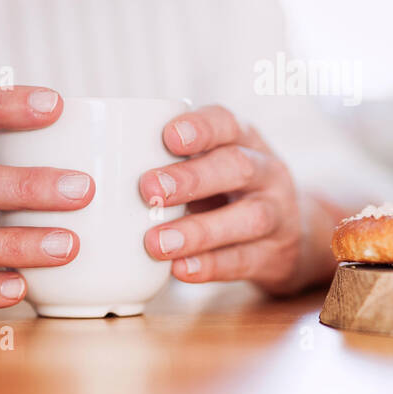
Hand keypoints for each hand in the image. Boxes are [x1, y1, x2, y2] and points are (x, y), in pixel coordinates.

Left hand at [138, 105, 341, 294]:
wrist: (291, 234)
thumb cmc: (228, 191)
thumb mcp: (211, 164)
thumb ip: (171, 160)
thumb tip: (101, 168)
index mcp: (244, 140)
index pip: (227, 123)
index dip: (200, 128)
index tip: (167, 137)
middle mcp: (266, 172)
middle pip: (237, 167)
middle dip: (192, 178)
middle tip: (148, 190)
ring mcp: (276, 214)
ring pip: (247, 218)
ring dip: (199, 231)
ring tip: (156, 242)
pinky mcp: (274, 255)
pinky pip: (244, 260)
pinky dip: (210, 266)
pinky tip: (180, 269)